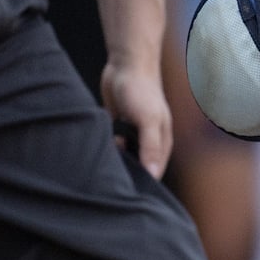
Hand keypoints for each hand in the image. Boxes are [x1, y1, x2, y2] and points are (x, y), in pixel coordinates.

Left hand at [100, 60, 173, 178]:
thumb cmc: (141, 90)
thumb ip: (150, 147)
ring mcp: (133, 132)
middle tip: (111, 183)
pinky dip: (106, 147)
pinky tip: (98, 147)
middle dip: (128, 173)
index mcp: (162, 140)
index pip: (156, 170)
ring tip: (103, 162)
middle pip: (140, 165)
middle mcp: (148, 138)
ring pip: (124, 155)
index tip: (128, 195)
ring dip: (115, 160)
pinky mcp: (117, 125)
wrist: (125, 65)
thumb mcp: (148, 120)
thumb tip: (153, 174)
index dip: (145, 183)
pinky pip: (111, 144)